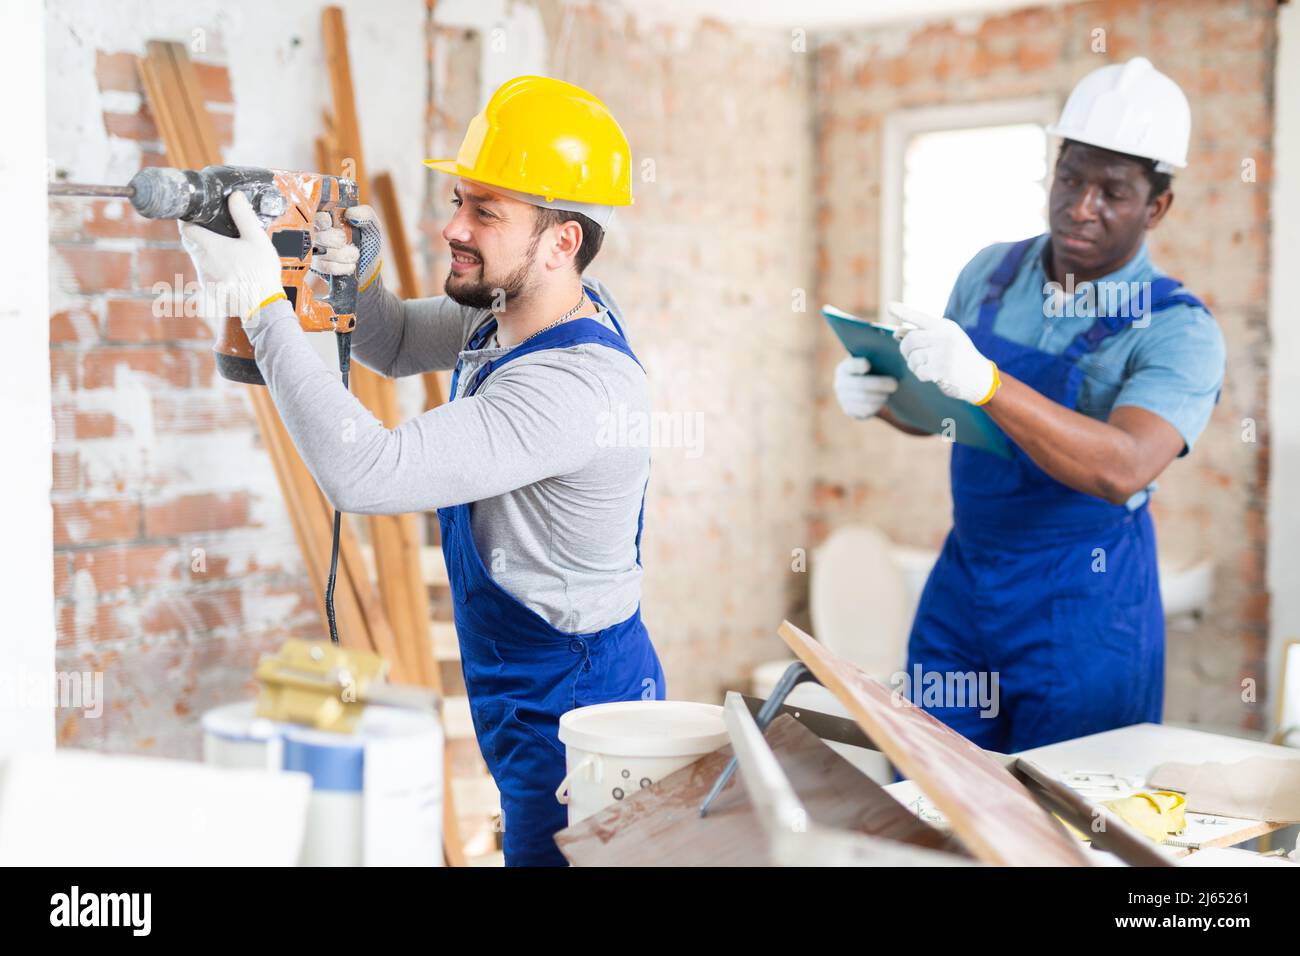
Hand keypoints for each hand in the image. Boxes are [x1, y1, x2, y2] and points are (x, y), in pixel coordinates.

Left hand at [179, 190, 283, 321]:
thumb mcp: (257, 239)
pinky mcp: (210, 289)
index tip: (194, 215)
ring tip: (223, 248)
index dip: (187, 220)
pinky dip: (212, 267)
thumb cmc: (261, 274)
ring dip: (204, 251)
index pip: (186, 228)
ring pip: (196, 258)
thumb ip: (243, 215)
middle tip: (209, 228)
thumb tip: (235, 197)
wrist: (263, 307)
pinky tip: (229, 268)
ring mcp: (204, 277)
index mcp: (210, 246)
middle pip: (189, 242)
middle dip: (195, 234)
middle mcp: (202, 261)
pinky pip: (205, 273)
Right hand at [312, 204, 380, 287]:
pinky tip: (351, 265)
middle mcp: (316, 233)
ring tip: (355, 254)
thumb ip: (365, 214)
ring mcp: (314, 250)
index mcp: (327, 217)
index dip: (322, 220)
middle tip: (345, 241)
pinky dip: (340, 267)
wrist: (368, 264)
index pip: (315, 216)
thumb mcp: (371, 224)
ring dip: (341, 254)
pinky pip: (324, 267)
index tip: (331, 224)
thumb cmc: (366, 239)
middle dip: (335, 239)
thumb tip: (350, 213)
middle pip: (316, 235)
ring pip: (320, 252)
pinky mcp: (317, 267)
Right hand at [834, 356, 897, 419]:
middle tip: (894, 385)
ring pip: (865, 398)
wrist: (863, 390)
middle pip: (860, 384)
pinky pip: (865, 411)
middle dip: (879, 384)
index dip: (858, 365)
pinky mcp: (849, 410)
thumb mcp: (871, 363)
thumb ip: (878, 359)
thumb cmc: (871, 372)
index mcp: (844, 368)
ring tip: (888, 393)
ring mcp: (842, 399)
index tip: (868, 365)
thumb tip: (894, 354)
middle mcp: (840, 384)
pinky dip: (877, 406)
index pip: (850, 366)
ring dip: (880, 396)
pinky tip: (882, 401)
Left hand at [891, 302, 997, 404]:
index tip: (889, 306)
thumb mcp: (945, 339)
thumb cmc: (958, 356)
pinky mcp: (943, 370)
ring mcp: (944, 353)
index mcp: (945, 326)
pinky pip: (919, 371)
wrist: (980, 376)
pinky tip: (933, 375)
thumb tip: (897, 332)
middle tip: (909, 355)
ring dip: (914, 365)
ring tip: (926, 366)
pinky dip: (921, 375)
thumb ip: (924, 334)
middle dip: (905, 349)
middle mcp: (945, 337)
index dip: (903, 312)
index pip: (920, 317)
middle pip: (910, 340)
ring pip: (913, 357)